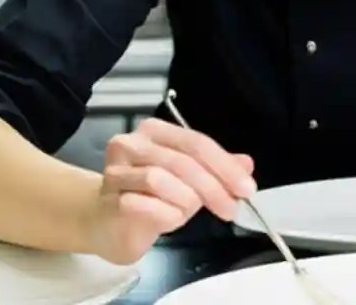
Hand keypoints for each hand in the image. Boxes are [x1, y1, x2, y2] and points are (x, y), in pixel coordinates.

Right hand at [85, 118, 256, 264]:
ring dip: (185, 200)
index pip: (196, 142)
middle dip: (213, 187)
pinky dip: (165, 215)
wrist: (109, 224)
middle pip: (183, 160)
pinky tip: (168, 219)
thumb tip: (246, 164)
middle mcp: (132, 143)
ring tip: (187, 212)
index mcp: (155, 131)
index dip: (225, 166)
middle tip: (230, 208)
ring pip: (161, 179)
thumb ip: (216, 169)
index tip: (246, 188)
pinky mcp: (109, 199)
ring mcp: (116, 170)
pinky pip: (145, 204)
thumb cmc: (150, 199)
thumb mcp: (190, 181)